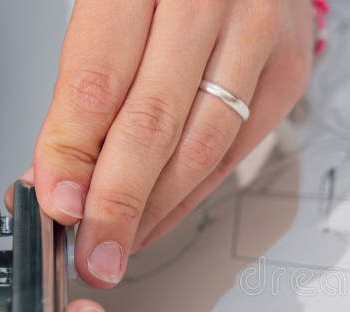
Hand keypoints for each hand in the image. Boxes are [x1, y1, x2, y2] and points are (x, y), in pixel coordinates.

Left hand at [24, 0, 313, 286]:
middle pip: (157, 121)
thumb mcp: (116, 3)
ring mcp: (260, 37)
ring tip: (123, 240)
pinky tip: (164, 214)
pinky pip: (238, 148)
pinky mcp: (289, 72)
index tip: (59, 203)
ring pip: (204, 144)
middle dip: (119, 198)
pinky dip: (195, 192)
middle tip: (95, 250)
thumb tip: (62, 170)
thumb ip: (90, 82)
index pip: (101, 77)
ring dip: (158, 206)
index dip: (75, 151)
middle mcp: (210, 3)